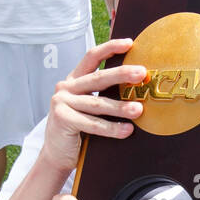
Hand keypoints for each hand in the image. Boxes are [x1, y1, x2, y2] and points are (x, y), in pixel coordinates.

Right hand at [38, 38, 143, 172]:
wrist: (56, 156)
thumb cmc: (78, 131)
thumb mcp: (89, 108)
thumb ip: (103, 95)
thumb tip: (136, 87)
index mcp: (73, 81)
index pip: (91, 57)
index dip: (110, 48)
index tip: (129, 43)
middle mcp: (65, 88)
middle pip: (98, 78)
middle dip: (122, 74)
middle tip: (142, 74)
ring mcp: (61, 103)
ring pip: (98, 103)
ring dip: (120, 107)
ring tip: (138, 110)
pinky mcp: (62, 119)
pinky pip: (92, 123)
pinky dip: (111, 128)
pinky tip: (126, 130)